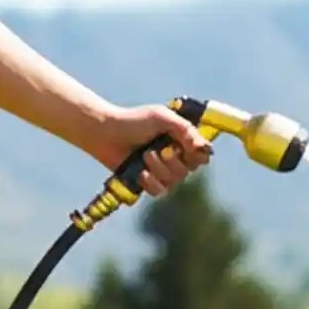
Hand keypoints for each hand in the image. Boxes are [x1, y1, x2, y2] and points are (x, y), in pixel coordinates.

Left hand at [86, 104, 212, 196]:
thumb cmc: (133, 121)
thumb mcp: (162, 117)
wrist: (106, 133)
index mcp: (182, 141)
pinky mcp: (149, 183)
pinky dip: (151, 182)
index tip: (186, 149)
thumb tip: (202, 146)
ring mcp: (163, 171)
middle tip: (157, 150)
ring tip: (144, 156)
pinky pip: (160, 191)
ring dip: (159, 169)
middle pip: (190, 170)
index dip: (197, 155)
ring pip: (174, 180)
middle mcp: (176, 158)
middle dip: (173, 161)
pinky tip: (140, 172)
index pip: (202, 155)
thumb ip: (185, 129)